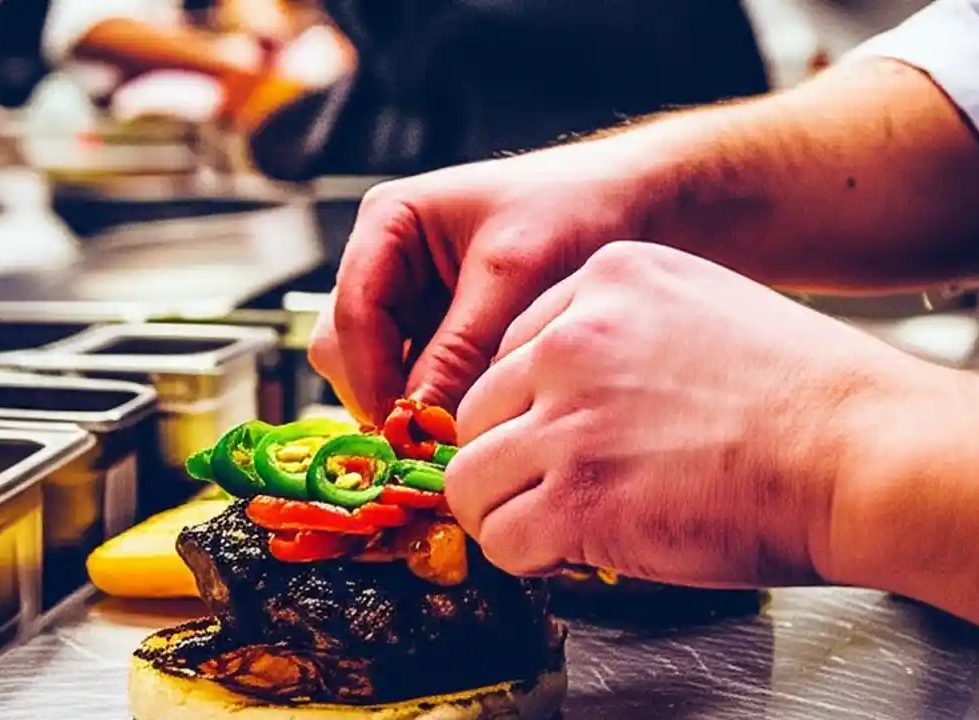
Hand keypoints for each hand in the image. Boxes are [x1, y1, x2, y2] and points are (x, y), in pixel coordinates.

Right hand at [308, 139, 667, 422]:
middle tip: (429, 442)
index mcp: (388, 224)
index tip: (405, 429)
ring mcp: (409, 300)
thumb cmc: (574, 209)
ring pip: (372, 370)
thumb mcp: (515, 274)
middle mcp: (386, 262)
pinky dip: (433, 405)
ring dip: (406, 404)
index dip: (371, 376)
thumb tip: (418, 423)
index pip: (351, 313)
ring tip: (457, 432)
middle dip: (381, 394)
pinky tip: (470, 421)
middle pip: (344, 347)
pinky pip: (414, 378)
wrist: (633, 201)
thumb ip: (462, 347)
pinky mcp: (438, 331)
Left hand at [446, 242, 937, 586]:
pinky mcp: (577, 497)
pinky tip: (566, 552)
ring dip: (502, 509)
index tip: (553, 438)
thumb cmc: (812, 396)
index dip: (527, 408)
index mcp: (606, 281)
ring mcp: (570, 418)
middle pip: (477, 410)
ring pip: (471, 477)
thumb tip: (573, 391)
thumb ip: (626, 334)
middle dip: (507, 457)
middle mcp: (574, 340)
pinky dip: (523, 555)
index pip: (511, 348)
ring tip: (549, 525)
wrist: (869, 450)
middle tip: (548, 489)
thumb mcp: (707, 310)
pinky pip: (499, 536)